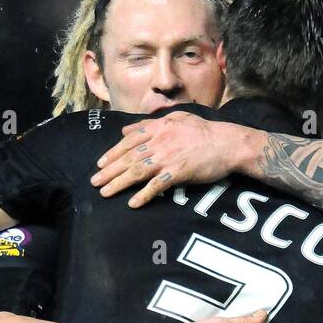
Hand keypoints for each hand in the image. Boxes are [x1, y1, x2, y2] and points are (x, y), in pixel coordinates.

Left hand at [90, 112, 252, 206]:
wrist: (228, 143)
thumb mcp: (176, 119)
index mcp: (158, 128)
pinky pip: (157, 185)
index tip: (101, 164)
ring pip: (137, 171)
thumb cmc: (204, 132)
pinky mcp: (178, 172)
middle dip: (109, 171)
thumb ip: (150, 123)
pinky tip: (132, 203)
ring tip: (105, 193)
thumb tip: (127, 129)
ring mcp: (168, 157)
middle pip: (128, 158)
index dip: (113, 153)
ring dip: (119, 183)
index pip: (129, 141)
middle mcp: (160, 142)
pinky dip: (144, 195)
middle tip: (95, 182)